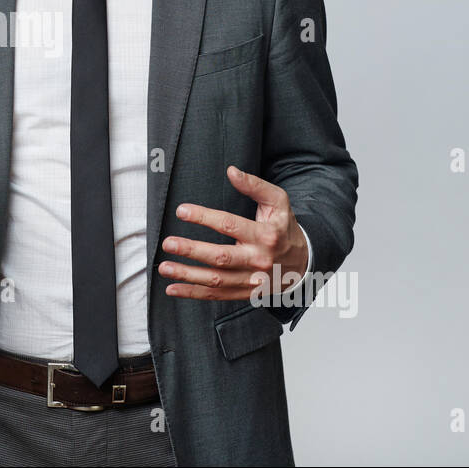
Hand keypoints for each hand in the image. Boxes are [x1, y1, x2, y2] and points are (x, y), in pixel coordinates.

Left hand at [158, 166, 308, 299]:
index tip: (182, 211)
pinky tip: (173, 288)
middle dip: (192, 250)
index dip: (204, 217)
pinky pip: (217, 296)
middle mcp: (258, 260)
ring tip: (164, 266)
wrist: (304, 262)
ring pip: (216, 280)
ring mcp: (252, 280)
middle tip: (168, 243)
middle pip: (221, 257)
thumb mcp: (278, 202)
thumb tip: (232, 171)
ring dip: (187, 275)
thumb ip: (255, 186)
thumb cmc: (284, 228)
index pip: (230, 225)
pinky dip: (194, 294)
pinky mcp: (246, 293)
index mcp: (265, 235)